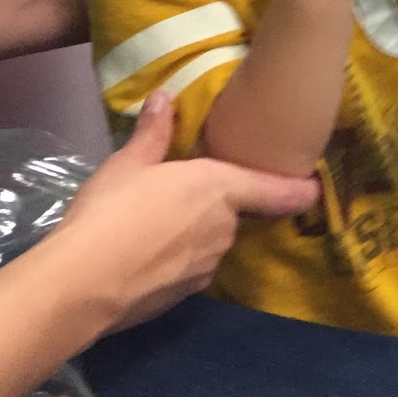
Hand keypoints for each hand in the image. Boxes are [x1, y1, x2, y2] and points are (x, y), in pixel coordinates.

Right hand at [55, 91, 316, 333]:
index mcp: (220, 188)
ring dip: (195, 235)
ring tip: (156, 227)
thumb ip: (153, 133)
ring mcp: (206, 268)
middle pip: (233, 214)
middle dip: (216, 207)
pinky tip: (145, 257)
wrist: (82, 285)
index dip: (298, 189)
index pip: (274, 190)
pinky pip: (189, 270)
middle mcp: (224, 229)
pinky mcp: (183, 298)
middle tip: (182, 197)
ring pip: (211, 244)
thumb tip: (164, 97)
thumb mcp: (129, 163)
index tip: (315, 188)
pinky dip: (175, 262)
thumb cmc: (112, 211)